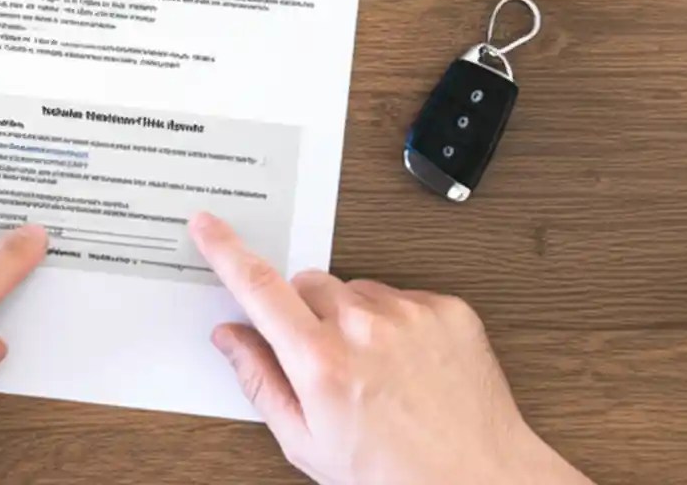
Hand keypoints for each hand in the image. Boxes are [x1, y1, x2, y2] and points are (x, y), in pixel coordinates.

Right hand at [189, 213, 591, 484]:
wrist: (478, 478)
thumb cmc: (394, 474)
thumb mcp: (307, 442)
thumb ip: (261, 381)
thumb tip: (230, 338)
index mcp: (321, 362)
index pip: (259, 289)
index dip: (226, 252)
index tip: (207, 227)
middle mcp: (364, 327)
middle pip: (307, 284)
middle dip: (302, 311)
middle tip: (321, 358)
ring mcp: (409, 313)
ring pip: (355, 289)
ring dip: (352, 316)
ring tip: (374, 369)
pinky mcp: (446, 307)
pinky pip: (401, 296)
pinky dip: (396, 321)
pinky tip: (407, 363)